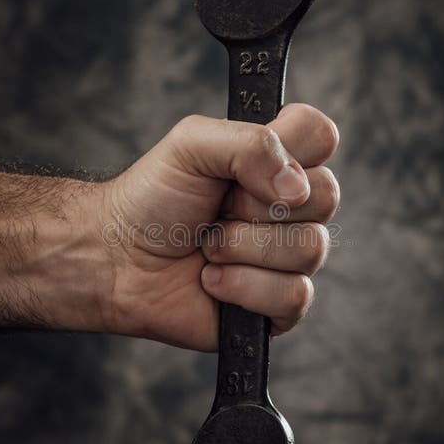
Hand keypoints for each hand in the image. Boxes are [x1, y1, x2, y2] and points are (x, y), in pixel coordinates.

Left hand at [100, 103, 339, 350]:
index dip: (292, 149)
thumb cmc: (152, 198)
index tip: (247, 165)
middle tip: (217, 209)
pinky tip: (212, 282)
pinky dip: (241, 288)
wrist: (117, 258)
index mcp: (276, 161)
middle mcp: (291, 207)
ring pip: (310, 249)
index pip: (322, 137)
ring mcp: (288, 257)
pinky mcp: (279, 305)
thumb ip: (250, 143)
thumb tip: (296, 188)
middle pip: (326, 195)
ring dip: (243, 248)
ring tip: (207, 248)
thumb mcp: (191, 143)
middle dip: (256, 206)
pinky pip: (294, 296)